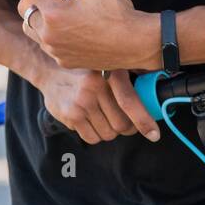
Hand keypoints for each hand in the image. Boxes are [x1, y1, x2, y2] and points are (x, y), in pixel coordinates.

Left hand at [19, 0, 157, 71]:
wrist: (135, 43)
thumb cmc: (118, 13)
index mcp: (54, 13)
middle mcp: (49, 35)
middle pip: (24, 10)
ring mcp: (55, 51)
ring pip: (33, 29)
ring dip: (40, 16)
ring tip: (57, 9)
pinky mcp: (64, 61)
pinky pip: (49, 44)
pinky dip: (52, 32)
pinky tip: (69, 27)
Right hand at [40, 66, 160, 144]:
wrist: (50, 71)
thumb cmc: (86, 72)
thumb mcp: (107, 67)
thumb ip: (126, 80)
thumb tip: (151, 101)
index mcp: (108, 73)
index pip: (130, 102)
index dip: (144, 122)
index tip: (154, 134)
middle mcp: (95, 87)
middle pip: (121, 125)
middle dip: (126, 129)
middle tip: (125, 125)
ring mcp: (81, 102)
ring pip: (108, 134)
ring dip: (109, 132)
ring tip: (104, 119)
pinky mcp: (70, 115)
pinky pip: (92, 138)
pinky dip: (95, 135)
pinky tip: (91, 123)